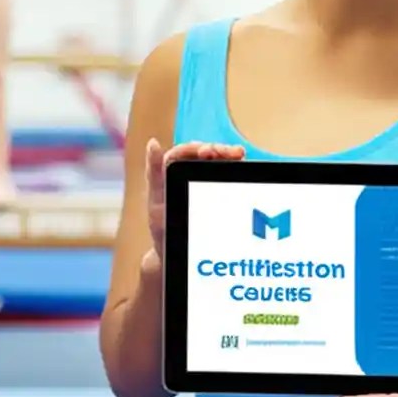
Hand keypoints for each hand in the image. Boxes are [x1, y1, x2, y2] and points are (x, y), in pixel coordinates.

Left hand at [142, 139, 245, 274]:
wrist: (177, 254)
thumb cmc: (163, 229)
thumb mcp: (156, 203)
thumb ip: (154, 173)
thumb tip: (152, 142)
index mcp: (171, 172)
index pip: (184, 152)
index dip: (196, 148)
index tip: (207, 151)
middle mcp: (188, 173)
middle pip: (205, 153)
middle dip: (219, 149)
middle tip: (233, 153)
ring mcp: (203, 182)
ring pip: (218, 162)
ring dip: (229, 156)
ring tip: (239, 155)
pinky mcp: (217, 191)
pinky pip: (228, 176)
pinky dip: (236, 169)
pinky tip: (245, 168)